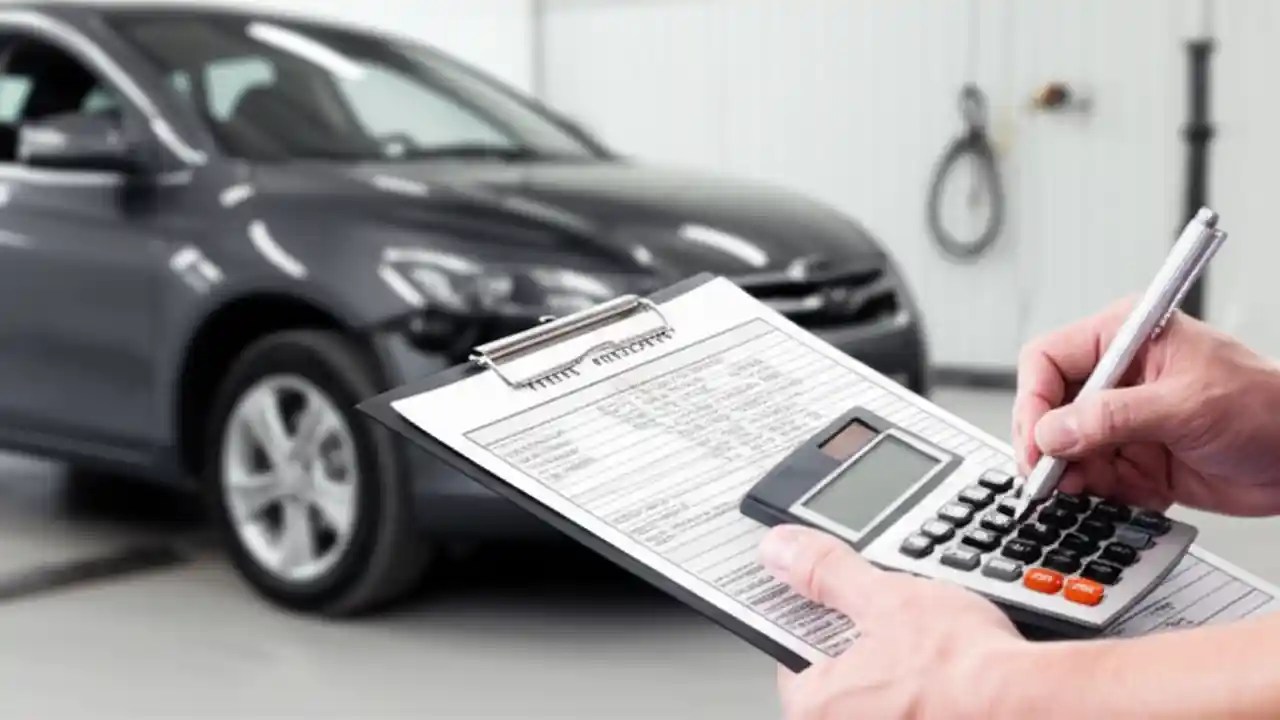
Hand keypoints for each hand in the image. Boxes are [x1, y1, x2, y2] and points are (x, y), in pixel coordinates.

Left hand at [760, 525, 1024, 718]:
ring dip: (901, 684)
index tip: (844, 614)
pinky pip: (918, 715)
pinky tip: (954, 686)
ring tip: (932, 659)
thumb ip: (825, 572)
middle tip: (899, 637)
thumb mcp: (885, 596)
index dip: (822, 628)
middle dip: (867, 658)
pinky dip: (933, 704)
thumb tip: (783, 550)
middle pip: (840, 687)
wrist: (1032, 708)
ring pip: (882, 705)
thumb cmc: (962, 668)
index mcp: (815, 708)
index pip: (794, 660)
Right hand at [1013, 299, 1279, 515]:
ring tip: (1089, 489)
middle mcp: (1118, 377)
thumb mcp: (1186, 406)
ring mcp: (1124, 419)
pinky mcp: (1135, 457)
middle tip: (1050, 476)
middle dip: (1048, 446)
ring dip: (1073, 474)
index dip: (1034, 400)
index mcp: (1126, 338)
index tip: (1039, 441)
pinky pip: (1094, 477)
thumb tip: (1054, 432)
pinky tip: (1126, 494)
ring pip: (1066, 449)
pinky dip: (1102, 492)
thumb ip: (1113, 418)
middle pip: (1049, 409)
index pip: (1048, 359)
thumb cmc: (1268, 408)